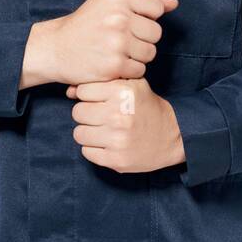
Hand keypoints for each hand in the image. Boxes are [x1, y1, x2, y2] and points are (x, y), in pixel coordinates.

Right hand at [27, 0, 177, 86]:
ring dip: (138, 55)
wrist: (57, 48)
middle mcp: (118, 17)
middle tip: (124, 38)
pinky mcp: (115, 65)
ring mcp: (117, 42)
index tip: (135, 20)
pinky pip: (140, 70)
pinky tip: (114, 62)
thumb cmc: (85, 23)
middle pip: (156, 32)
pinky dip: (130, 70)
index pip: (157, 7)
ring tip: (118, 50)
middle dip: (143, 37)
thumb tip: (172, 3)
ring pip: (150, 52)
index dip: (149, 16)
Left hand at [67, 77, 184, 173]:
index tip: (99, 101)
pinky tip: (107, 143)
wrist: (173, 135)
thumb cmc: (147, 107)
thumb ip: (102, 82)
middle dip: (87, 114)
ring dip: (88, 132)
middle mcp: (118, 115)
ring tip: (103, 131)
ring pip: (79, 133)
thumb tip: (69, 90)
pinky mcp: (116, 159)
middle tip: (100, 117)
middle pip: (78, 112)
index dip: (89, 96)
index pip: (83, 91)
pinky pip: (86, 152)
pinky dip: (94, 148)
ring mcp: (117, 139)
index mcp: (122, 92)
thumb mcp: (132, 85)